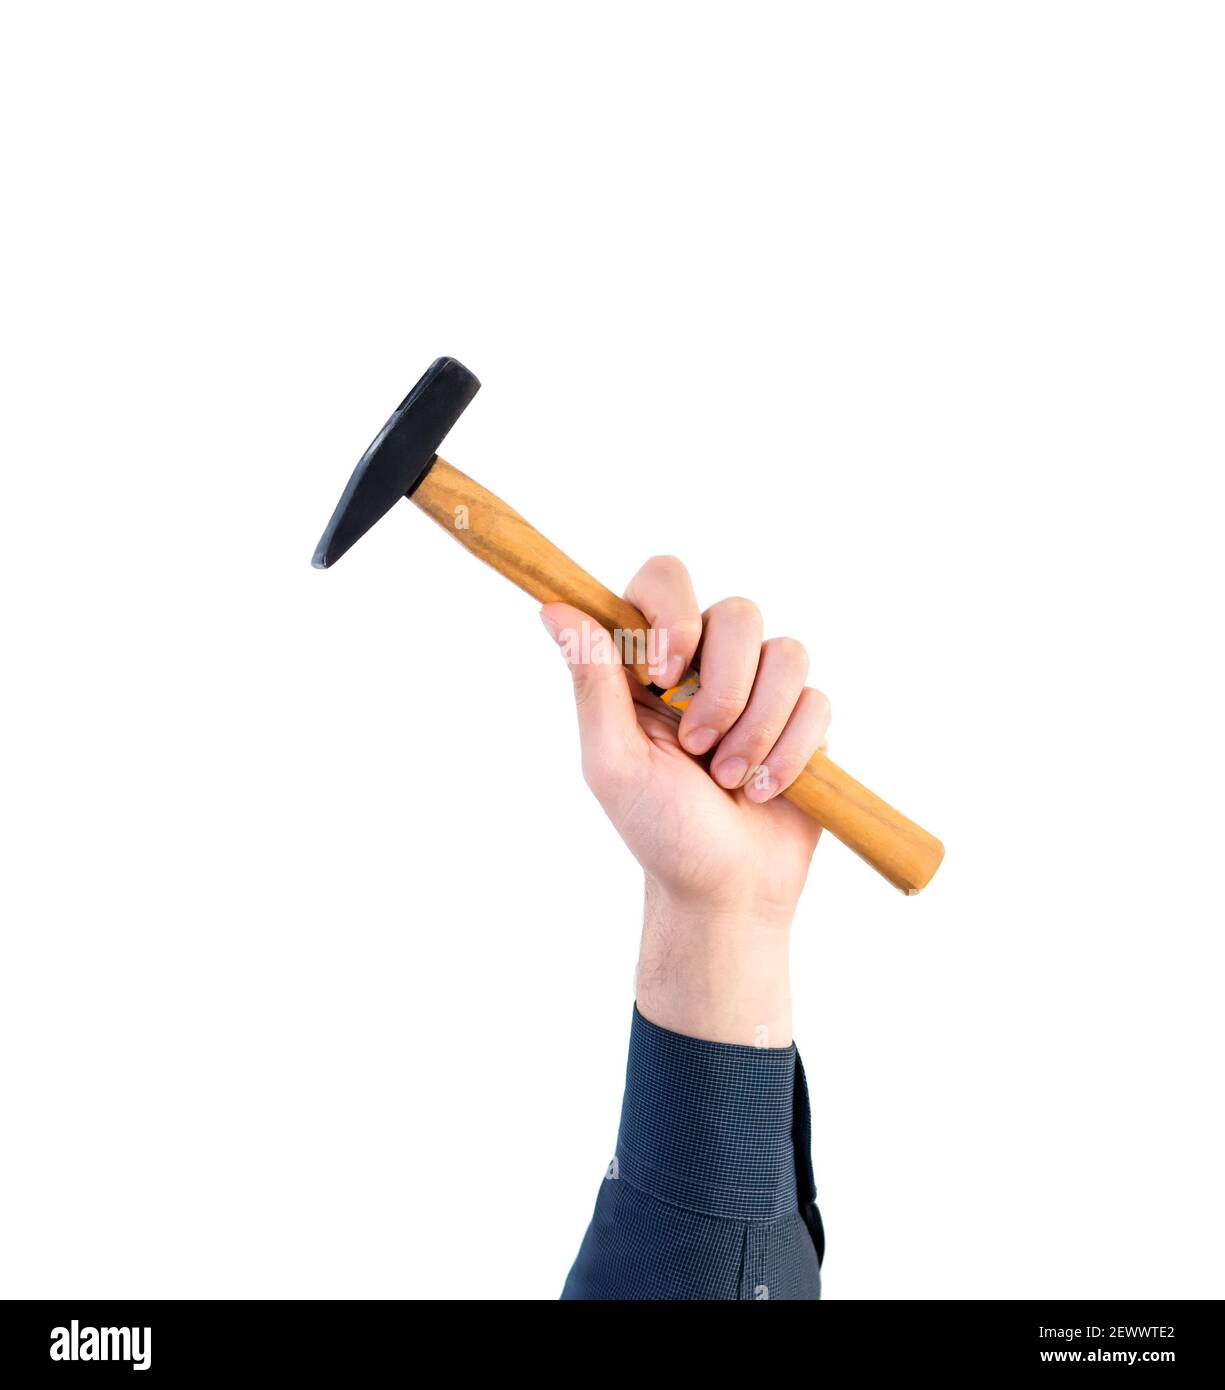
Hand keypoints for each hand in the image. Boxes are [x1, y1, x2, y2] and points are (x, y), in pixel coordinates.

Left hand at [540, 555, 830, 1045]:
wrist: (725, 891)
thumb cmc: (659, 831)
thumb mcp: (613, 762)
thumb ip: (592, 683)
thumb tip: (554, 607)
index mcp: (650, 664)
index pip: (663, 580)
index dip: (674, 613)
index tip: (665, 674)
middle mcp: (707, 664)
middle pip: (739, 612)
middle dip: (725, 689)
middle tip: (698, 749)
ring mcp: (760, 689)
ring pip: (788, 652)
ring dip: (759, 727)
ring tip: (732, 780)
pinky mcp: (803, 719)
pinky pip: (817, 700)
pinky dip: (791, 751)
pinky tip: (765, 790)